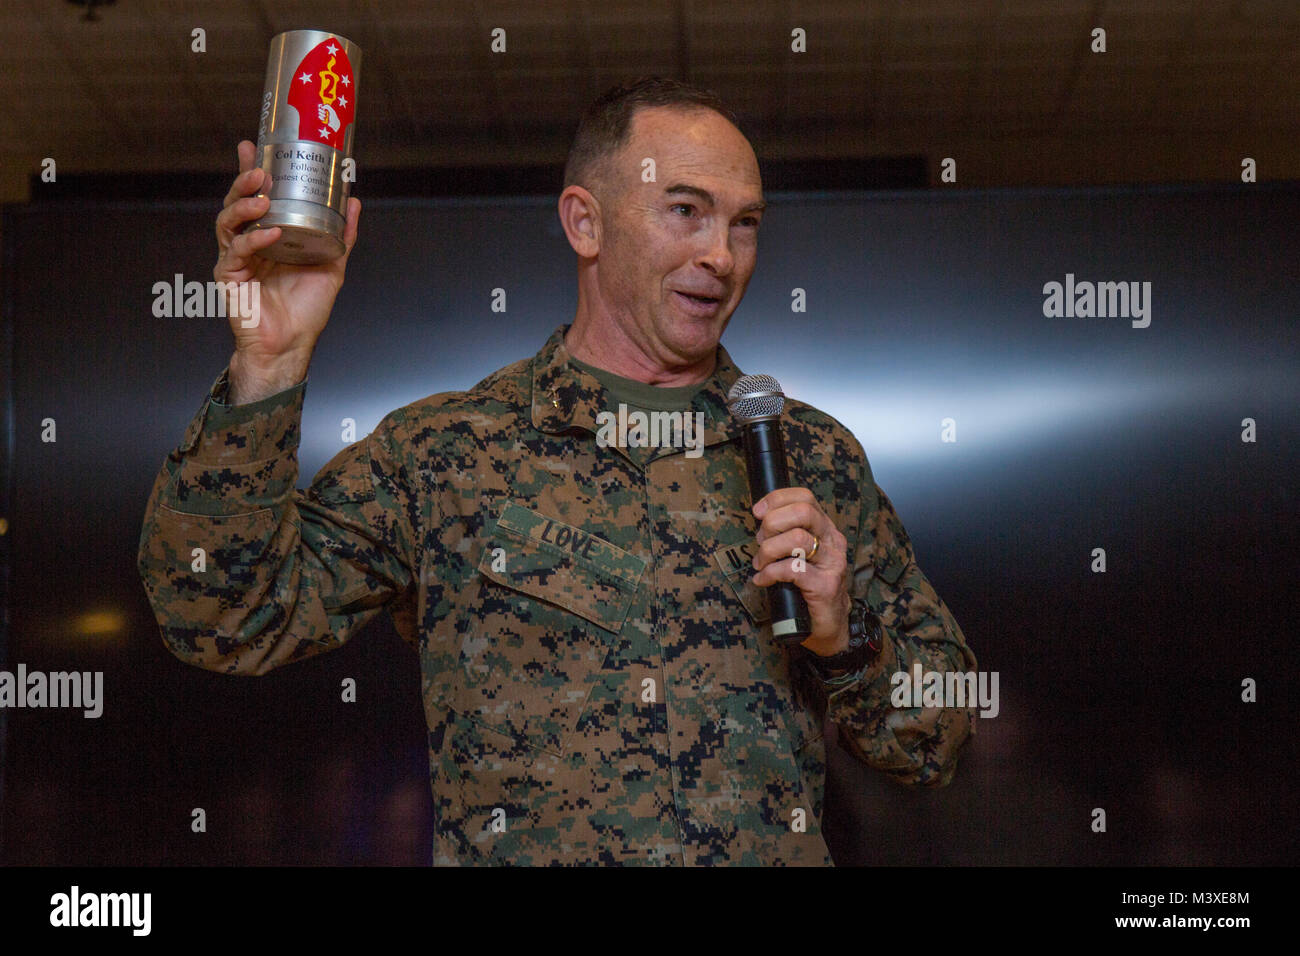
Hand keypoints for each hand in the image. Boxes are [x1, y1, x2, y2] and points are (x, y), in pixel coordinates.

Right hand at [214, 140, 360, 402]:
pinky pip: (238, 250)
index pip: (255, 197)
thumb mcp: (331, 264)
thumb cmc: (306, 310)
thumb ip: (342, 235)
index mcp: (267, 237)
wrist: (291, 345)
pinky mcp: (230, 277)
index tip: (253, 146)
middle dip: (244, 181)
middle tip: (259, 168)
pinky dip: (255, 239)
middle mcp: (248, 244)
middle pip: (236, 202)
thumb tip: (354, 202)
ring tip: (262, 194)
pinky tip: (271, 233)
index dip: (251, 171)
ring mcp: (236, 259)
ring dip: (244, 204)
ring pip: (228, 221)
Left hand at [750, 488, 850, 656]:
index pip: (805, 497)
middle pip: (803, 511)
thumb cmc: (808, 588)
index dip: (777, 499)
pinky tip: (763, 580)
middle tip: (761, 542)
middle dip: (772, 524)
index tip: (758, 512)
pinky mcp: (825, 586)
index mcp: (825, 529)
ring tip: (761, 564)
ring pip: (798, 538)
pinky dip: (770, 573)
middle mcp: (832, 542)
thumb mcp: (799, 554)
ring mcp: (832, 563)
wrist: (829, 626)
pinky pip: (792, 569)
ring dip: (769, 550)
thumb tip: (760, 519)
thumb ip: (786, 535)